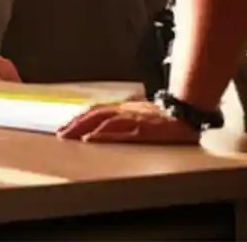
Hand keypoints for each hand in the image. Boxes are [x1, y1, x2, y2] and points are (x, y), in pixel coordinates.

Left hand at [56, 101, 200, 143]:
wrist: (186, 114)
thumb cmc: (164, 117)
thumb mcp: (140, 114)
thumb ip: (124, 117)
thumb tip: (106, 125)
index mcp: (124, 108)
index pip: (96, 111)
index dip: (80, 118)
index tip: (65, 126)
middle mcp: (125, 111)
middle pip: (94, 114)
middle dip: (75, 124)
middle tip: (60, 133)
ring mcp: (133, 119)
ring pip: (102, 121)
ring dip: (83, 128)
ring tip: (69, 136)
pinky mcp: (141, 129)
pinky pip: (118, 131)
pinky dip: (102, 134)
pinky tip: (91, 138)